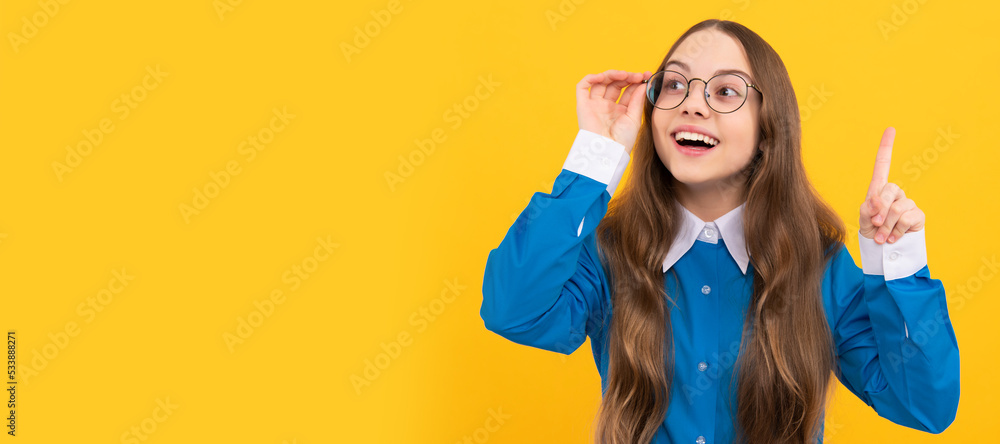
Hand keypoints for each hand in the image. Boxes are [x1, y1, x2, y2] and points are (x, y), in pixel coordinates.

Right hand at [576, 70, 651, 154]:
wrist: (607, 151)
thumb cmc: (622, 141)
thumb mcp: (634, 118)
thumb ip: (637, 99)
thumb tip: (642, 83)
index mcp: (619, 110)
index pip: (626, 90)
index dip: (635, 81)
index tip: (646, 75)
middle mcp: (606, 106)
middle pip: (614, 84)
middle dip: (626, 77)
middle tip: (637, 76)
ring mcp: (594, 105)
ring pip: (600, 82)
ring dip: (612, 75)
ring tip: (623, 75)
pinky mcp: (583, 105)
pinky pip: (582, 87)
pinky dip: (590, 78)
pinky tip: (602, 77)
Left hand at [859, 127, 925, 243]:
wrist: (885, 251)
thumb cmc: (872, 233)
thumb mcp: (864, 220)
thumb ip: (867, 209)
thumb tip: (877, 202)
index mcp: (879, 189)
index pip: (882, 164)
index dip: (886, 147)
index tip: (891, 128)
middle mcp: (895, 193)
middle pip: (889, 190)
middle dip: (879, 210)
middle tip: (874, 226)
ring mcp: (908, 203)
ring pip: (897, 208)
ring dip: (886, 225)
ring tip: (882, 236)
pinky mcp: (917, 215)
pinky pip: (906, 219)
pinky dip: (896, 231)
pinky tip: (894, 238)